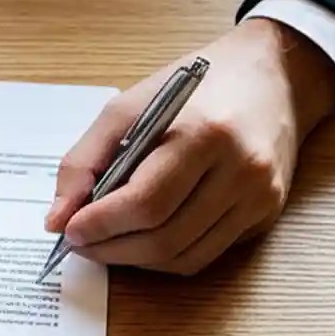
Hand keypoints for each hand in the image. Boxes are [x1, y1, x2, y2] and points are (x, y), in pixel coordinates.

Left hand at [46, 18, 334, 274]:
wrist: (277, 74)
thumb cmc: (198, 86)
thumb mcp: (129, 106)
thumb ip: (85, 162)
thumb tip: (57, 219)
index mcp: (203, 132)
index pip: (145, 202)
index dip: (101, 225)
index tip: (70, 232)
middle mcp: (239, 169)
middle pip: (163, 238)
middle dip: (111, 249)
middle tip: (82, 243)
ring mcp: (258, 197)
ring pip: (183, 257)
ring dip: (135, 261)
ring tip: (107, 244)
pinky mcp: (265, 214)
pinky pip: (205, 255)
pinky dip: (165, 257)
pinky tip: (144, 240)